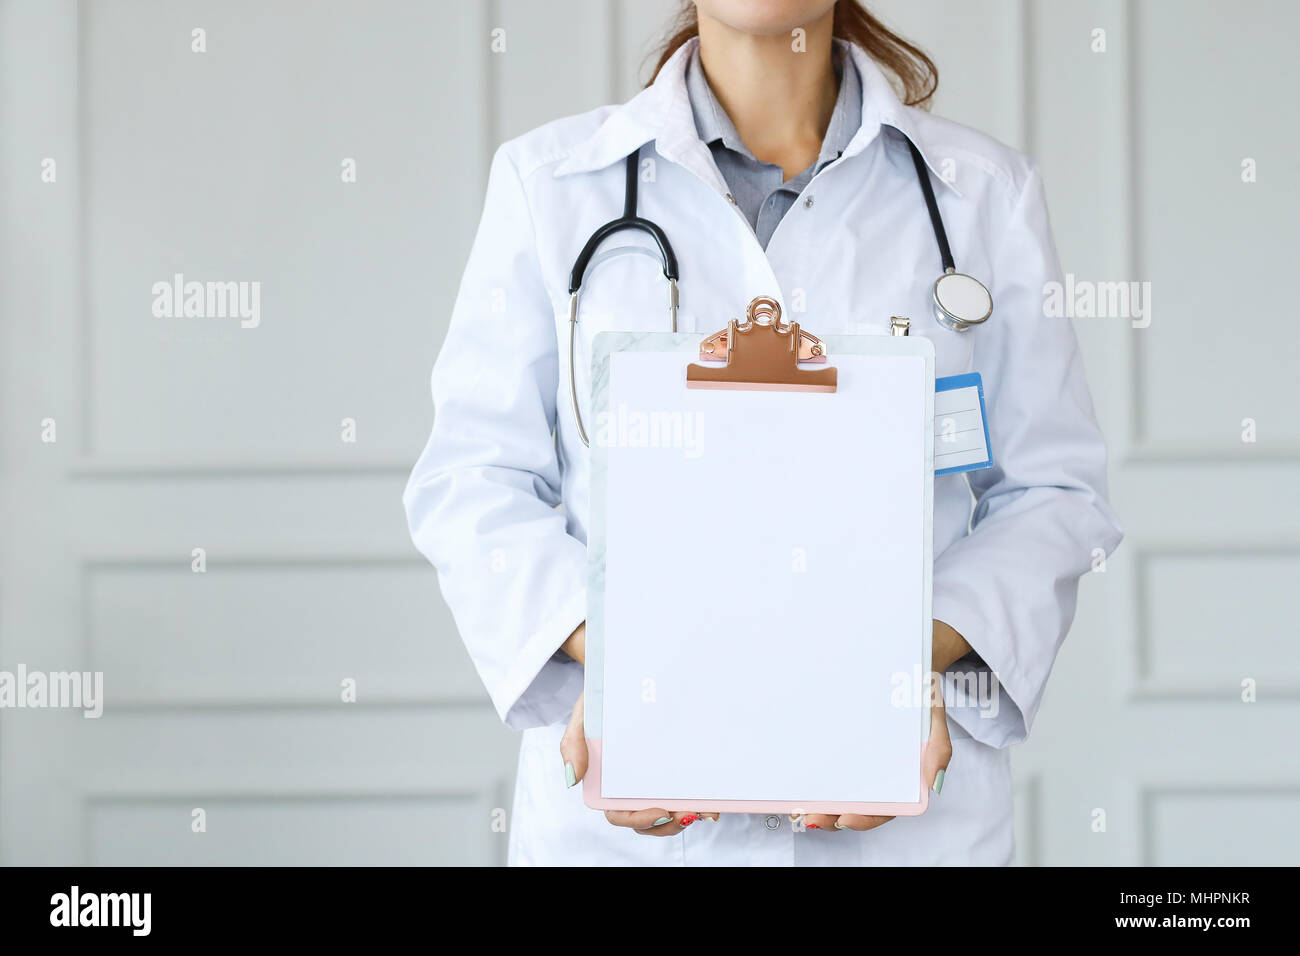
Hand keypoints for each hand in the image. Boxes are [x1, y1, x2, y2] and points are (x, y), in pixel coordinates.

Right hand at [558, 623, 716, 834]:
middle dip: (670, 824)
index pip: (620, 814)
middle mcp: (630, 786)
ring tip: (706, 810)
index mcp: (606, 784)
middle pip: (650, 819)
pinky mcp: (671, 766)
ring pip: (669, 812)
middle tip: (689, 814)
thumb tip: (572, 779)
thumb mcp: (581, 719)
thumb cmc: (598, 702)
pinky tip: (713, 799)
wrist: (618, 677)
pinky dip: (698, 799)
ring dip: (687, 816)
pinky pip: (684, 790)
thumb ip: (573, 746)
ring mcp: (652, 779)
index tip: (661, 813)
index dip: (641, 820)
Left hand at [798, 685, 951, 831]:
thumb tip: (933, 785)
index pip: (884, 809)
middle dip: (832, 817)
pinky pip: (827, 766)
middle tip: (811, 818)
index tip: (844, 819)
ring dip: (819, 804)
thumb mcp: (934, 717)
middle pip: (856, 806)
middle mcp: (879, 774)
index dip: (863, 819)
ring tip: (797, 809)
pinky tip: (796, 781)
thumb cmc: (920, 694)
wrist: (906, 665)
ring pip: (839, 793)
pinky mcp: (843, 744)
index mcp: (903, 776)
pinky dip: (813, 779)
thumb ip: (939, 750)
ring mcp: (860, 761)